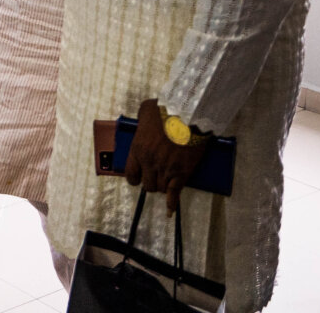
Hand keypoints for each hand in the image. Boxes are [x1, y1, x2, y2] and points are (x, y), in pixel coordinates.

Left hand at [126, 98, 207, 212]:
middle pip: (146, 184)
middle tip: (158, 177)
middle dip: (151, 182)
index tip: (138, 178)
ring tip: (168, 182)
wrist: (188, 116)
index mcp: (137, 149)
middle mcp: (148, 162)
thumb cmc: (166, 110)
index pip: (130, 173)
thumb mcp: (145, 110)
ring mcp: (165, 169)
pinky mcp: (181, 173)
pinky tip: (170, 210)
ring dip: (163, 187)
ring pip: (160, 189)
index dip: (135, 178)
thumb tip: (144, 121)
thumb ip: (141, 119)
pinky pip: (174, 193)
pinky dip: (172, 203)